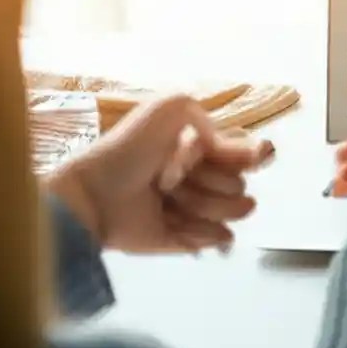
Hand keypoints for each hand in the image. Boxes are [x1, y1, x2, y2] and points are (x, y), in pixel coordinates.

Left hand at [46, 96, 274, 252]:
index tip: (230, 153)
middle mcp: (207, 179)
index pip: (251, 153)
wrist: (95, 195)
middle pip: (240, 184)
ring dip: (203, 203)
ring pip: (236, 212)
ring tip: (167, 198)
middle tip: (171, 177)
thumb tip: (221, 142)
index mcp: (205, 149)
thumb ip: (202, 111)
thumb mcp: (166, 108)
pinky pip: (220, 238)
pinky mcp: (191, 239)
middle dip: (210, 179)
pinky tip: (173, 219)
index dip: (251, 154)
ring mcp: (201, 211)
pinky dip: (199, 229)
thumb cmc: (127, 152)